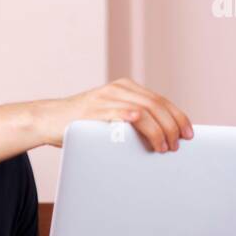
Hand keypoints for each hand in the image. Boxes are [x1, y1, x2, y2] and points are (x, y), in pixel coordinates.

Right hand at [33, 78, 193, 151]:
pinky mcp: (95, 110)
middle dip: (173, 125)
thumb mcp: (108, 117)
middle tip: (178, 144)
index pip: (160, 100)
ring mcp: (106, 98)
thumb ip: (129, 120)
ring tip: (164, 148)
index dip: (178, 116)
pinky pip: (124, 113)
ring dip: (160, 130)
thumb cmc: (80, 124)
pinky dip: (140, 123)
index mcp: (124, 88)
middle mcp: (118, 89)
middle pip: (157, 104)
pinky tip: (149, 135)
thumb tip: (160, 138)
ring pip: (146, 109)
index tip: (189, 133)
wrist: (47, 120)